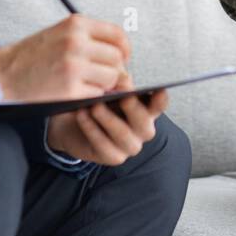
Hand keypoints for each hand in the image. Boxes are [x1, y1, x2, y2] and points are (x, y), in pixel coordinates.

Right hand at [0, 14, 131, 102]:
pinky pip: (97, 94)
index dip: (125, 48)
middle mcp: (76, 42)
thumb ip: (91, 39)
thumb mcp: (61, 33)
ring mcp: (74, 66)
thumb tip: (122, 55)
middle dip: (114, 69)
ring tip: (88, 83)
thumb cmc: (35, 55)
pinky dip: (91, 96)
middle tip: (103, 75)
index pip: (118, 34)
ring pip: (111, 77)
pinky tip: (77, 91)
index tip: (122, 57)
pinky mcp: (70, 89)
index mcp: (76, 24)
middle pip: (117, 58)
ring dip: (104, 84)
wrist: (5, 74)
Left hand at [46, 84, 169, 165]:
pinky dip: (92, 129)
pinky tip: (82, 116)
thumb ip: (118, 82)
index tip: (160, 90)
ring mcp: (130, 146)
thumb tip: (124, 78)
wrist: (74, 123)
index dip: (161, 99)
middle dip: (133, 108)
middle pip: (144, 122)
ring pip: (123, 135)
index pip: (159, 105)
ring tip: (94, 106)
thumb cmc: (98, 102)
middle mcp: (142, 130)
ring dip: (108, 119)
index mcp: (146, 111)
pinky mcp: (114, 157)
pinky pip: (104, 145)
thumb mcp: (107, 89)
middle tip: (123, 97)